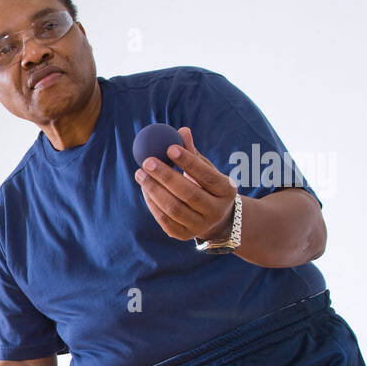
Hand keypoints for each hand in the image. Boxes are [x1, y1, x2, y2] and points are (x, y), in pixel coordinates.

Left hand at [134, 126, 237, 241]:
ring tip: (140, 173)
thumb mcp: (206, 169)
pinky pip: (164, 219)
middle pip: (189, 193)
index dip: (188, 162)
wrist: (215, 219)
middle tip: (147, 161)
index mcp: (226, 191)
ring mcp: (200, 226)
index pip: (206, 175)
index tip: (170, 147)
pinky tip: (145, 188)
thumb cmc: (207, 186)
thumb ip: (193, 152)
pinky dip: (152, 203)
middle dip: (165, 176)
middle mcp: (216, 210)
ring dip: (154, 190)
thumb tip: (181, 130)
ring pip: (174, 208)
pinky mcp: (183, 235)